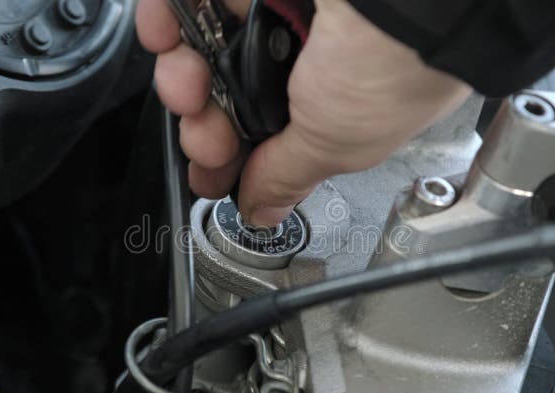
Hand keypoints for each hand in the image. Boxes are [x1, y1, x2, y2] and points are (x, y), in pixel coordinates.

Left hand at [136, 0, 471, 226]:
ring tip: (183, 72)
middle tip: (202, 124)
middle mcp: (310, 55)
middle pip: (230, 94)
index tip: (208, 168)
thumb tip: (264, 211)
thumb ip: (289, 176)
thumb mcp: (336, 143)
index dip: (230, 156)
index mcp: (338, 104)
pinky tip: (163, 30)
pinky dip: (166, 15)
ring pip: (208, 46)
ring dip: (180, 70)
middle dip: (202, 120)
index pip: (267, 136)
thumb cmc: (391, 63)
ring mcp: (284, 11)